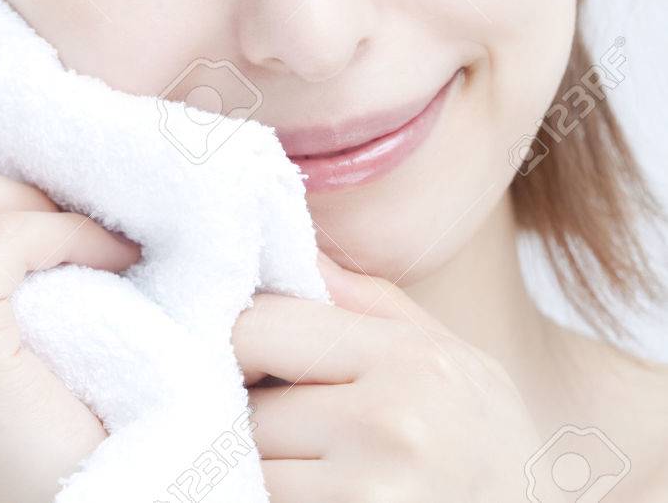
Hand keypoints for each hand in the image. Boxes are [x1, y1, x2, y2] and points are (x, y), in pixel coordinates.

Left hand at [232, 252, 540, 501]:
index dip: (239, 344)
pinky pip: (260, 496)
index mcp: (410, 359)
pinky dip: (266, 492)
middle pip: (244, 397)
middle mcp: (388, 422)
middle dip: (252, 407)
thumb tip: (296, 250)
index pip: (258, 326)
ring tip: (313, 463)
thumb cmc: (488, 451)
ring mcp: (367, 490)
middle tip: (293, 423)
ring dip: (260, 458)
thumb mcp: (453, 362)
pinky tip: (318, 488)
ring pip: (245, 455)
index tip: (255, 365)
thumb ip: (368, 303)